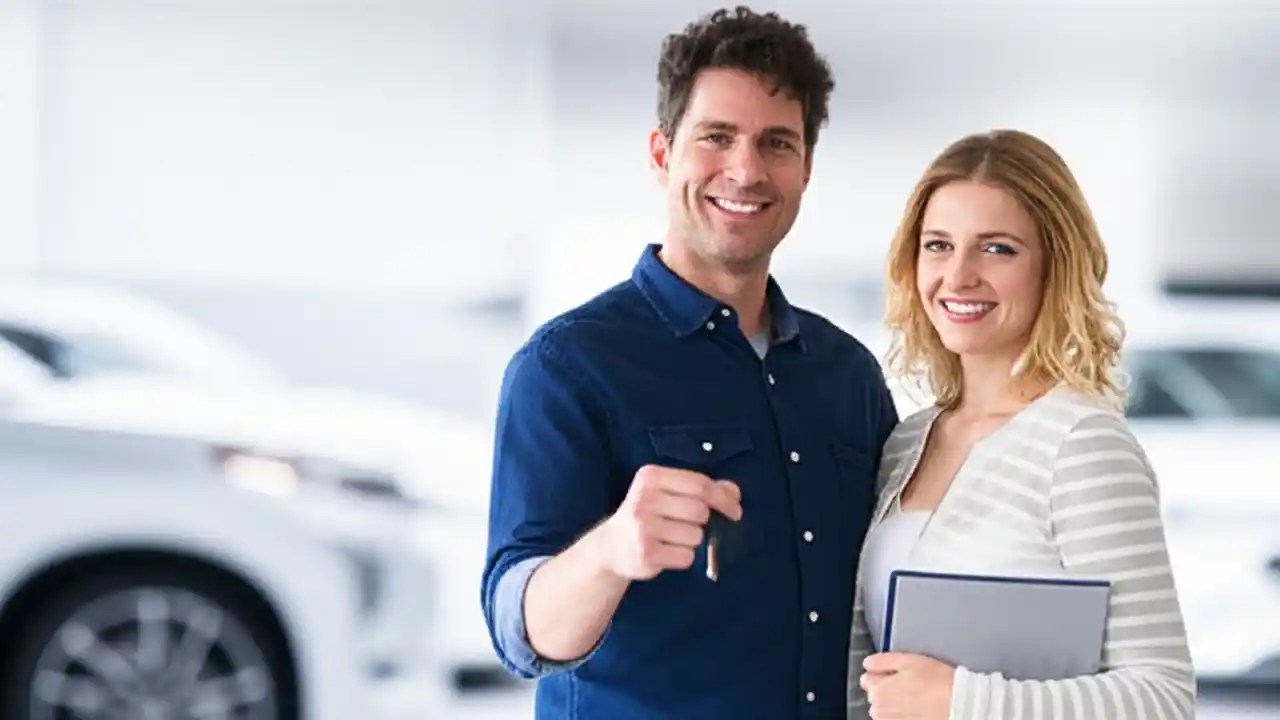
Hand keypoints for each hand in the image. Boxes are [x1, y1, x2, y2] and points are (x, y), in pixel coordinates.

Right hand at [598, 465, 741, 580]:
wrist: (611, 546)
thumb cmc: (648, 514)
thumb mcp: (668, 493)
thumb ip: (701, 489)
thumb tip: (733, 492)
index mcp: (651, 477)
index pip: (699, 484)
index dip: (723, 498)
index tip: (735, 511)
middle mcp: (644, 499)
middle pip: (699, 510)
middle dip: (703, 522)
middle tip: (689, 525)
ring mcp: (643, 527)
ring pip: (695, 536)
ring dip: (692, 541)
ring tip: (671, 539)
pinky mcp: (646, 553)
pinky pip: (686, 557)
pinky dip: (683, 557)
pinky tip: (666, 552)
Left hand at [859, 652, 954, 719]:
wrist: (959, 705)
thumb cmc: (938, 682)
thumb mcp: (909, 660)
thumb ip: (883, 661)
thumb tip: (868, 663)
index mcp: (878, 690)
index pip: (867, 680)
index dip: (881, 673)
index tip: (894, 673)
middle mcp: (880, 711)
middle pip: (876, 696)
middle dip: (888, 690)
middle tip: (910, 685)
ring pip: (886, 711)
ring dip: (895, 704)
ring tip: (917, 698)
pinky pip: (896, 719)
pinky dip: (903, 715)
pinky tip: (919, 710)